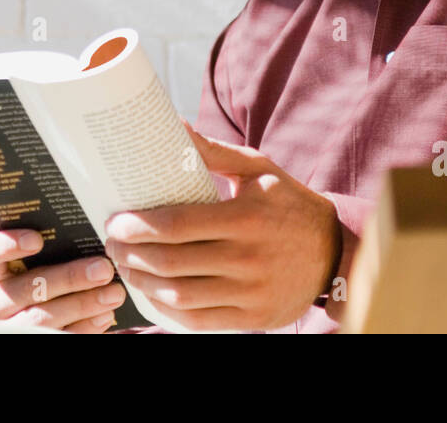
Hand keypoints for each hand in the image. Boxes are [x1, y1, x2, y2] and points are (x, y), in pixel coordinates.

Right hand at [0, 229, 127, 332]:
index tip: (37, 240)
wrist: (56, 306)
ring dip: (82, 305)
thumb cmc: (55, 270)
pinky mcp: (29, 339)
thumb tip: (87, 227)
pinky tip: (105, 315)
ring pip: (40, 318)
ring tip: (113, 293)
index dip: (5, 246)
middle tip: (103, 269)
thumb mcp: (51, 256)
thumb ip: (58, 244)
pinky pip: (56, 336)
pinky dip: (84, 326)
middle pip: (24, 289)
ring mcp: (11, 325)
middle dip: (68, 278)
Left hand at [103, 120, 340, 330]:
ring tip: (126, 268)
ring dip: (143, 283)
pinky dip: (168, 310)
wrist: (334, 251)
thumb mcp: (258, 169)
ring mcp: (250, 292)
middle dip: (131, 255)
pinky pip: (199, 320)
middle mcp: (248, 257)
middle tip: (113, 245)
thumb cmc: (289, 204)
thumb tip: (174, 125)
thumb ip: (214, 151)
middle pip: (172, 262)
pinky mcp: (252, 317)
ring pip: (180, 294)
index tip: (116, 222)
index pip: (177, 225)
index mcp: (246, 216)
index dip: (138, 226)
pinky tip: (154, 294)